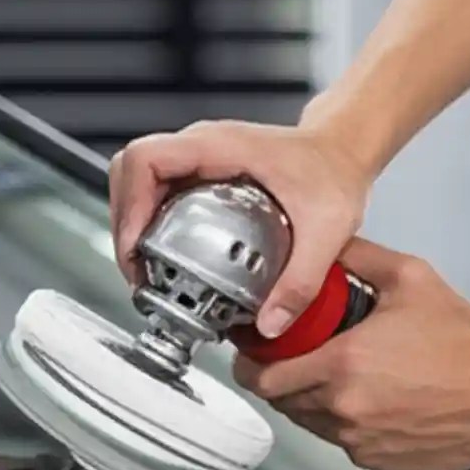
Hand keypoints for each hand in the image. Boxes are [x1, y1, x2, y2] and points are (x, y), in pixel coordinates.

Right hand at [109, 119, 371, 337]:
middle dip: (124, 224)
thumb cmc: (335, 170)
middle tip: (140, 271)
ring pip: (138, 183)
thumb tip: (270, 324)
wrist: (344, 151)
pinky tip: (169, 258)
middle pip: (129, 172)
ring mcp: (199, 159)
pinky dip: (152, 225)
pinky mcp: (202, 174)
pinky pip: (159, 193)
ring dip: (133, 225)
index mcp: (221, 146)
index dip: (129, 205)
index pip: (146, 159)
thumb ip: (302, 281)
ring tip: (148, 271)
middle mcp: (202, 146)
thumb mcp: (328, 229)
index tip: (137, 249)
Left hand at [234, 239, 469, 469]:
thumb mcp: (410, 278)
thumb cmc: (468, 342)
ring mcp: (362, 441)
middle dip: (282, 379)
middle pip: (284, 402)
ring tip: (343, 374)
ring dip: (314, 401)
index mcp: (343, 365)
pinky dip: (348, 423)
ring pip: (312, 424)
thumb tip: (329, 244)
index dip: (250, 366)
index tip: (251, 356)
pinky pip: (345, 442)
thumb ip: (360, 255)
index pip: (265, 378)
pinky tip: (374, 398)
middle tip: (295, 358)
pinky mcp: (380, 461)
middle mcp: (345, 408)